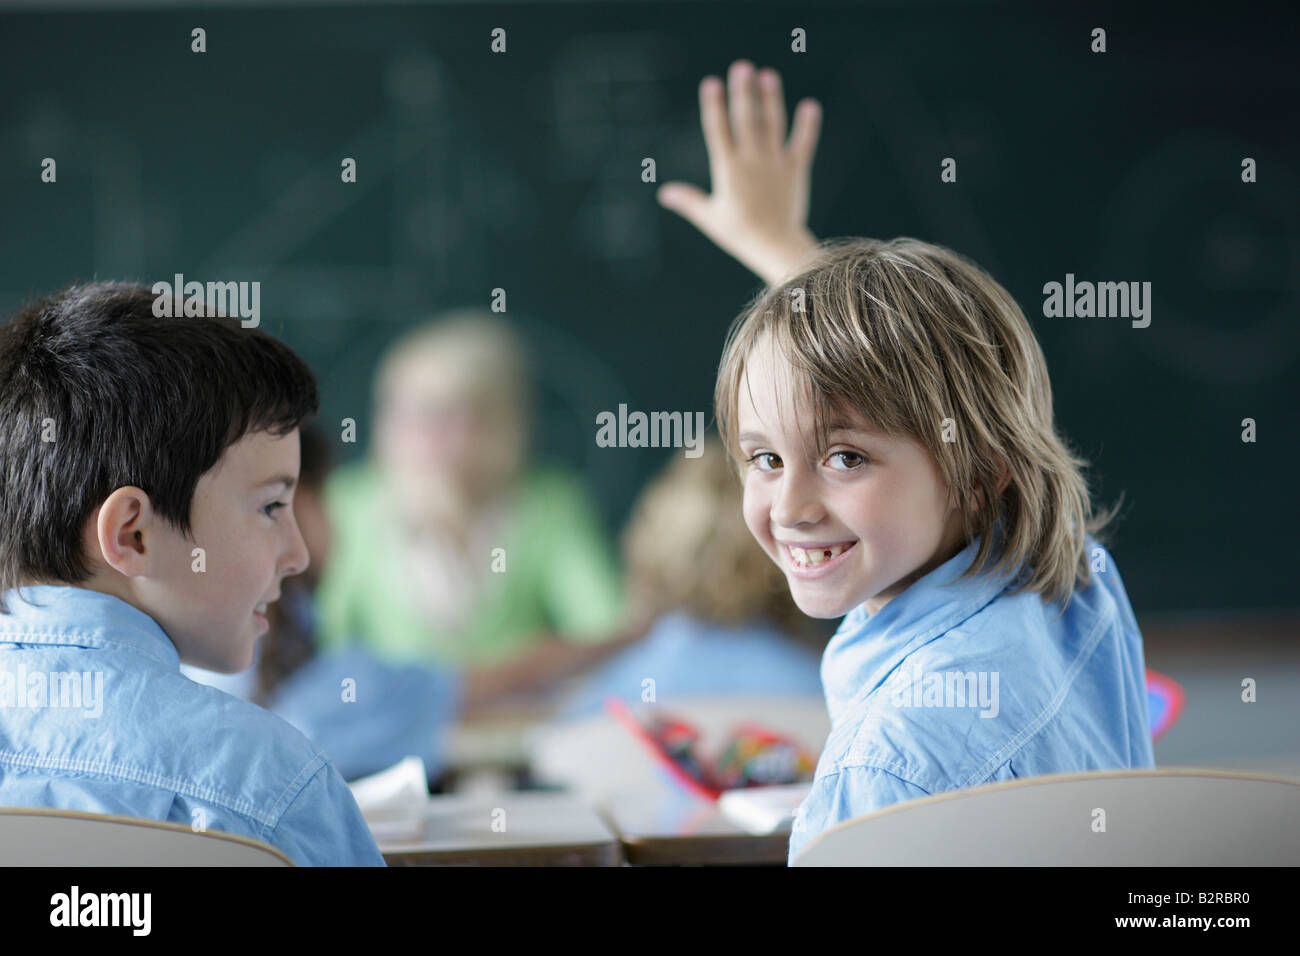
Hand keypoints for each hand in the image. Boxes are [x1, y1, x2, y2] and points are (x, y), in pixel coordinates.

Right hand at [658, 59, 821, 286]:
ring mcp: (775, 164)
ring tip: (768, 76)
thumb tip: (664, 193)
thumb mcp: (711, 218)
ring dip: (771, 100)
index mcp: (728, 170)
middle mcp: (752, 162)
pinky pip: (803, 144)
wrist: (775, 246)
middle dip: (744, 92)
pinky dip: (807, 126)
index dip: (714, 106)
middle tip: (742, 67)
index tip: (711, 83)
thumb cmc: (739, 234)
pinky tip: (810, 106)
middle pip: (747, 120)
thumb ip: (689, 201)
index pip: (718, 131)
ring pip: (773, 126)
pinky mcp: (796, 170)